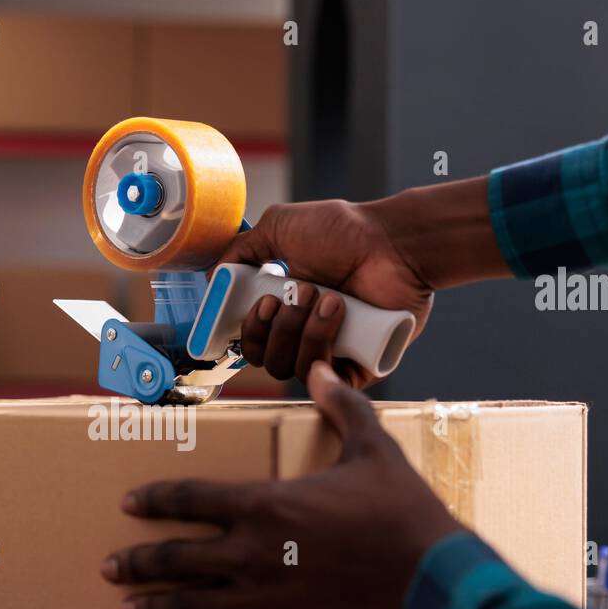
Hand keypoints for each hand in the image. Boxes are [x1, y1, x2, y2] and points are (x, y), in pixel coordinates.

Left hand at [101, 361, 463, 608]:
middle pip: (176, 558)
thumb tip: (320, 368)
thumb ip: (342, 407)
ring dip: (155, 608)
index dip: (155, 500)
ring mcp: (263, 600)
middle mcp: (251, 553)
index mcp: (265, 504)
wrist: (434, 576)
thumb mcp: (373, 448)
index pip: (190, 498)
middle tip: (108, 567)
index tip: (129, 504)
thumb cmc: (403, 510)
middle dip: (138, 562)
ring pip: (192, 607)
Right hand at [223, 177, 508, 386]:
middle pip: (269, 362)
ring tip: (330, 298)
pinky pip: (330, 380)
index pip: (253, 345)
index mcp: (285, 313)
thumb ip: (241, 250)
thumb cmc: (344, 232)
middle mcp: (306, 337)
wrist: (394, 241)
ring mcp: (334, 353)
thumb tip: (214, 278)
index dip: (249, 332)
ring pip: (295, 368)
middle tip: (299, 292)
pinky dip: (325, 353)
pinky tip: (337, 319)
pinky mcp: (362, 367)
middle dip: (277, 329)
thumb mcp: (279, 228)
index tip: (261, 305)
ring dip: (305, 331)